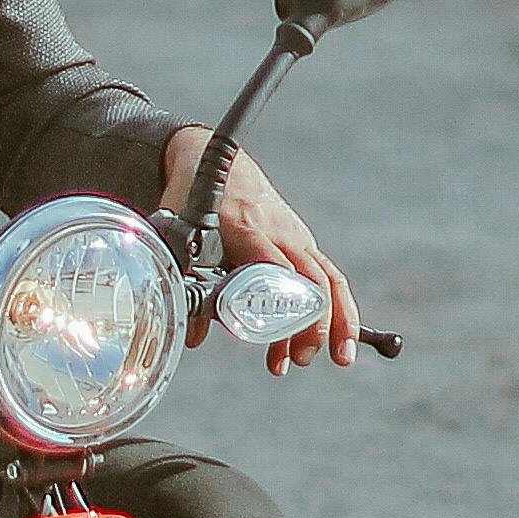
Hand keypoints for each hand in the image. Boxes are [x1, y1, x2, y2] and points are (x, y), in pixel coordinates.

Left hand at [158, 127, 359, 373]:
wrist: (217, 159)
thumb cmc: (192, 197)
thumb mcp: (177, 234)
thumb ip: (183, 284)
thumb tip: (194, 337)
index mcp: (242, 226)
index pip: (271, 263)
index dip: (281, 296)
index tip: (281, 332)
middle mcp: (277, 231)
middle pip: (310, 277)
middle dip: (314, 321)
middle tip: (304, 358)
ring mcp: (294, 236)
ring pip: (328, 278)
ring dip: (339, 319)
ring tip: (341, 358)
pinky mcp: (303, 243)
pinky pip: (328, 277)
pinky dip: (338, 309)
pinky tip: (338, 341)